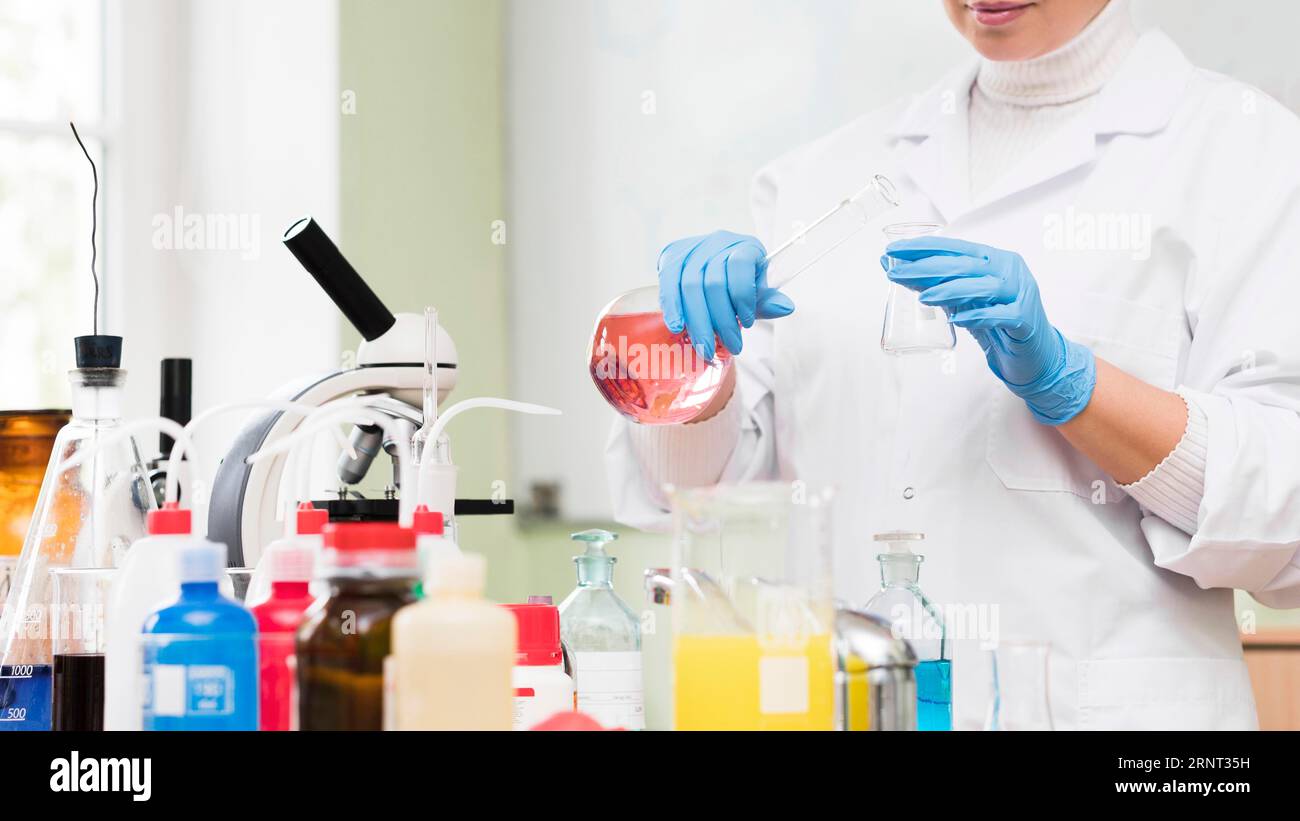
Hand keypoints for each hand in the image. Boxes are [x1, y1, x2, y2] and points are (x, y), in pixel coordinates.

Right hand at [658, 231, 794, 360]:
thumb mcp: (757, 294)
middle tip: (729, 347)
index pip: (739, 266)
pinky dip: (671, 306)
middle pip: (713, 282)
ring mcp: (692, 247)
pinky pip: (668, 282)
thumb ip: (766, 301)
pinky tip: (677, 326)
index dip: (743, 296)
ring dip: (697, 321)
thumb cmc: (740, 286)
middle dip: (721, 320)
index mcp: (745, 246)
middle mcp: (718, 242)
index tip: (747, 323)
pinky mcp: (672, 256)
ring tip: (705, 348)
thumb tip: (785, 307)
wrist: (715, 274)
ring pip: (689, 285)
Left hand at [883, 237, 1095, 424]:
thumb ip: (935, 284)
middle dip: (927, 267)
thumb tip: (892, 268)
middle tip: (896, 272)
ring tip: (923, 297)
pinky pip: (1000, 315)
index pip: (956, 248)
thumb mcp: (962, 300)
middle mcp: (1010, 270)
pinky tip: (956, 320)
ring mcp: (1021, 294)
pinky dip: (977, 316)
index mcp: (995, 259)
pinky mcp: (1025, 320)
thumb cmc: (994, 322)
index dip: (924, 247)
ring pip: (983, 286)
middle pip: (965, 264)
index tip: (894, 249)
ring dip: (950, 290)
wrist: (1033, 355)